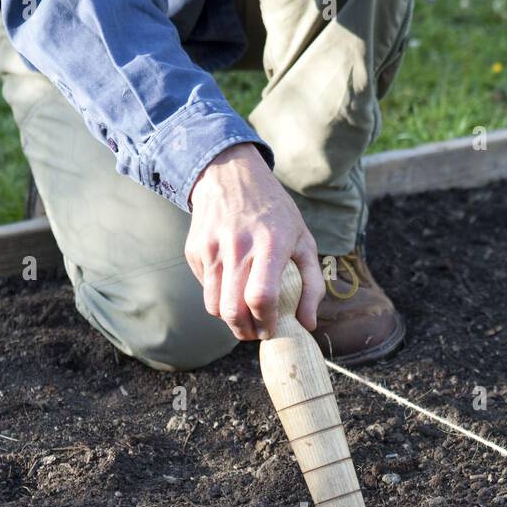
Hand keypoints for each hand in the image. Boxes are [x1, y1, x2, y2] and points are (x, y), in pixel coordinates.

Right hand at [186, 143, 324, 340]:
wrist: (230, 174)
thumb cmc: (274, 211)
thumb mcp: (303, 239)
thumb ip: (312, 284)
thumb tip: (308, 323)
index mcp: (270, 244)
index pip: (261, 297)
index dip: (266, 322)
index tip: (271, 329)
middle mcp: (238, 246)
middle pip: (233, 310)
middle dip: (244, 331)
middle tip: (255, 332)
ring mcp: (212, 248)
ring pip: (213, 305)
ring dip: (229, 320)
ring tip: (243, 316)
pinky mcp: (194, 250)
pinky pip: (204, 288)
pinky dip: (217, 297)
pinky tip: (230, 286)